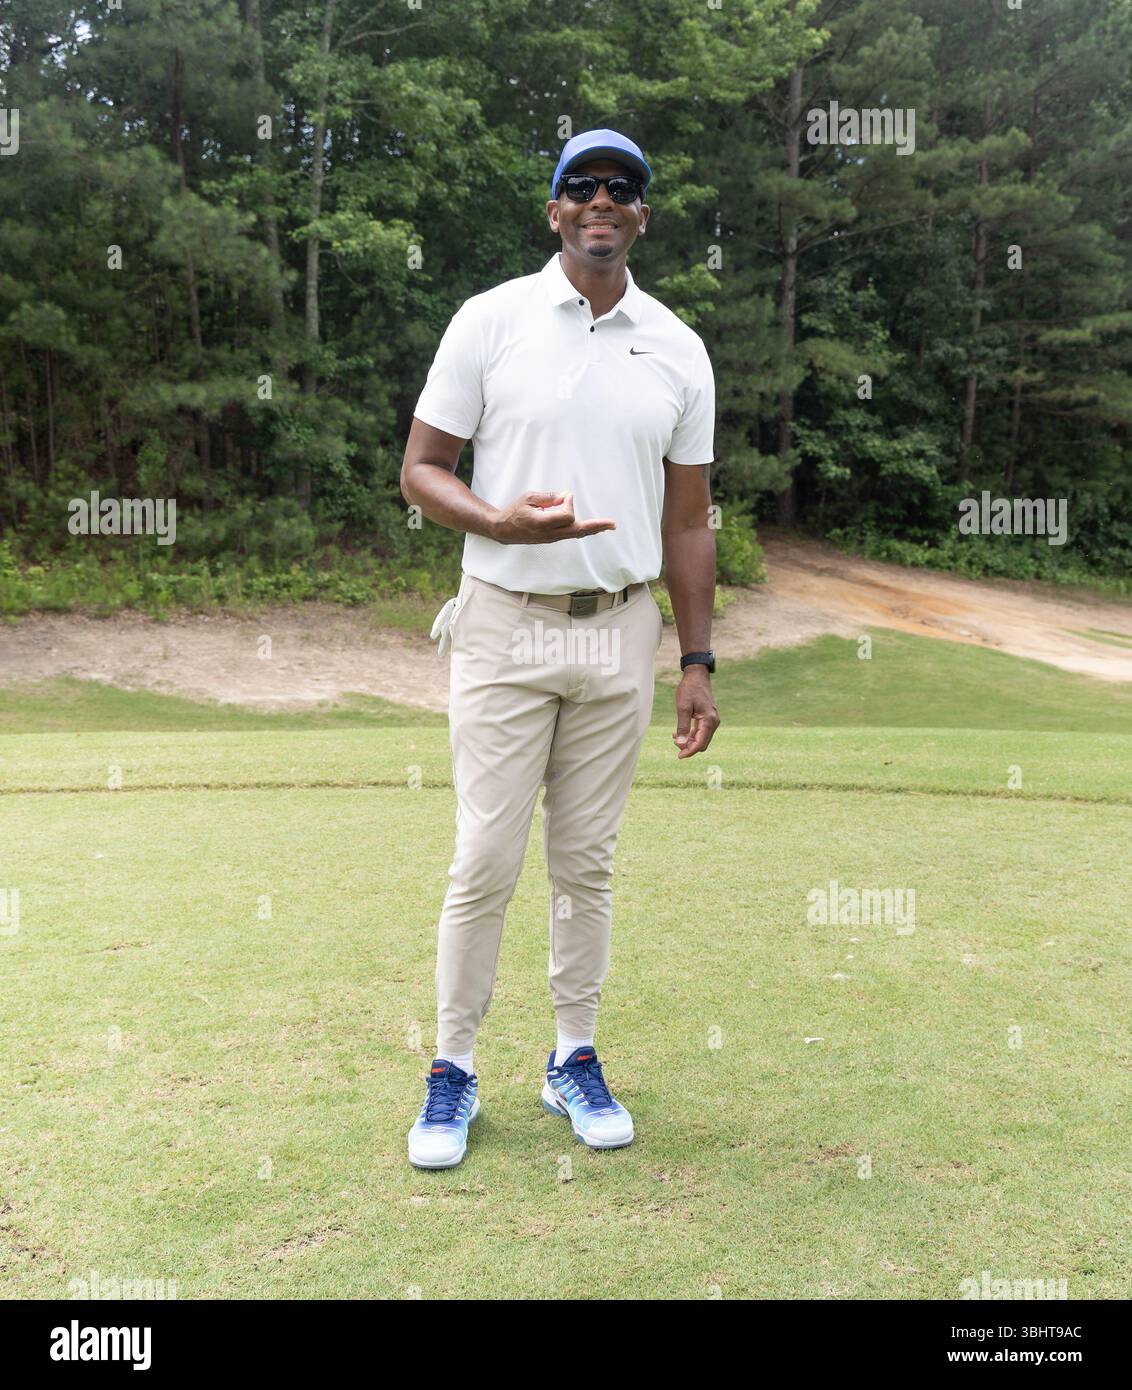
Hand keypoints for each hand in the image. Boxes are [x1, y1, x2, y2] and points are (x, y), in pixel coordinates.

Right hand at [490, 491, 615, 543]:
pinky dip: (583, 529)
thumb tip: (567, 496)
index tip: (562, 496)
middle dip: (596, 526)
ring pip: (576, 534)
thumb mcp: (529, 498)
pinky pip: (571, 534)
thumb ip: (549, 497)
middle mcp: (549, 534)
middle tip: (613, 524)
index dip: (568, 503)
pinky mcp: (552, 538)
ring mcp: (552, 538)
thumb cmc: (514, 511)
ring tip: (609, 526)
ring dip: (593, 528)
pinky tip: (593, 528)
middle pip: (578, 530)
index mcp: (542, 523)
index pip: (566, 515)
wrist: (503, 530)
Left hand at [672, 667, 718, 758]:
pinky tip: (678, 733)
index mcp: (709, 721)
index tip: (678, 756)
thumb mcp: (683, 708)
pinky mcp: (708, 718)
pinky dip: (690, 735)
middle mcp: (713, 723)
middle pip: (702, 743)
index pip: (700, 743)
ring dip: (688, 741)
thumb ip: (682, 726)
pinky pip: (700, 732)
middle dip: (689, 747)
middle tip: (674, 743)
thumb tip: (680, 744)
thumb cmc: (689, 689)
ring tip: (674, 737)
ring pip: (701, 739)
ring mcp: (712, 720)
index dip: (689, 751)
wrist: (697, 676)